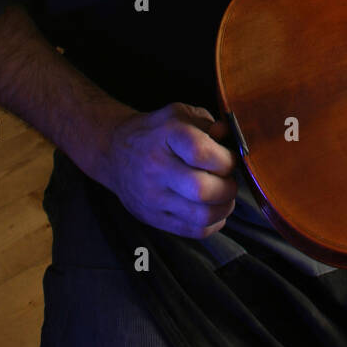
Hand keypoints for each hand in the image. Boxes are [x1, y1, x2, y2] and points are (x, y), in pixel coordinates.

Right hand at [96, 101, 236, 237]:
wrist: (114, 152)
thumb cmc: (156, 132)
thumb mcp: (181, 114)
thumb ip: (210, 124)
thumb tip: (231, 138)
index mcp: (166, 135)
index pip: (202, 153)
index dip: (226, 159)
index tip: (230, 159)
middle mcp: (156, 167)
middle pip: (202, 190)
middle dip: (228, 187)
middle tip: (228, 179)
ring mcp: (152, 196)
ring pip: (202, 216)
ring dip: (224, 207)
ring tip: (222, 195)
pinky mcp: (153, 218)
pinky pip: (194, 231)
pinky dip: (213, 223)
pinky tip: (212, 208)